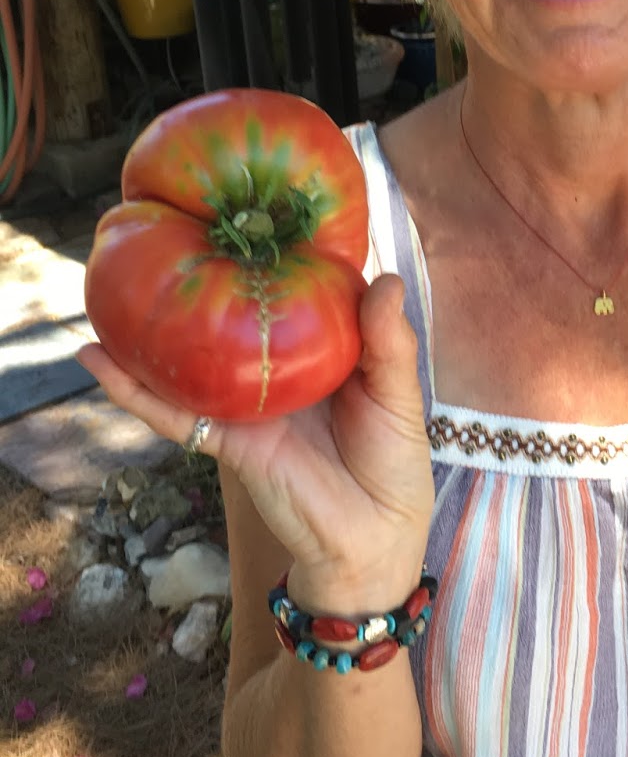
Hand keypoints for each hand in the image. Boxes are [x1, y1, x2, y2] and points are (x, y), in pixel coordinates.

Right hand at [77, 274, 433, 605]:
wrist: (375, 539)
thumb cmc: (393, 464)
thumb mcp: (399, 395)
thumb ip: (389, 341)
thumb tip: (384, 279)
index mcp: (321, 352)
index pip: (290, 298)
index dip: (273, 261)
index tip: (251, 216)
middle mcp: (276, 372)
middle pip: (229, 324)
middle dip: (199, 290)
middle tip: (169, 240)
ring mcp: (247, 405)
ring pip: (188, 363)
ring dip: (148, 337)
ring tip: (108, 298)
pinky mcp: (229, 441)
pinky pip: (175, 413)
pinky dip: (134, 391)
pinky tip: (99, 363)